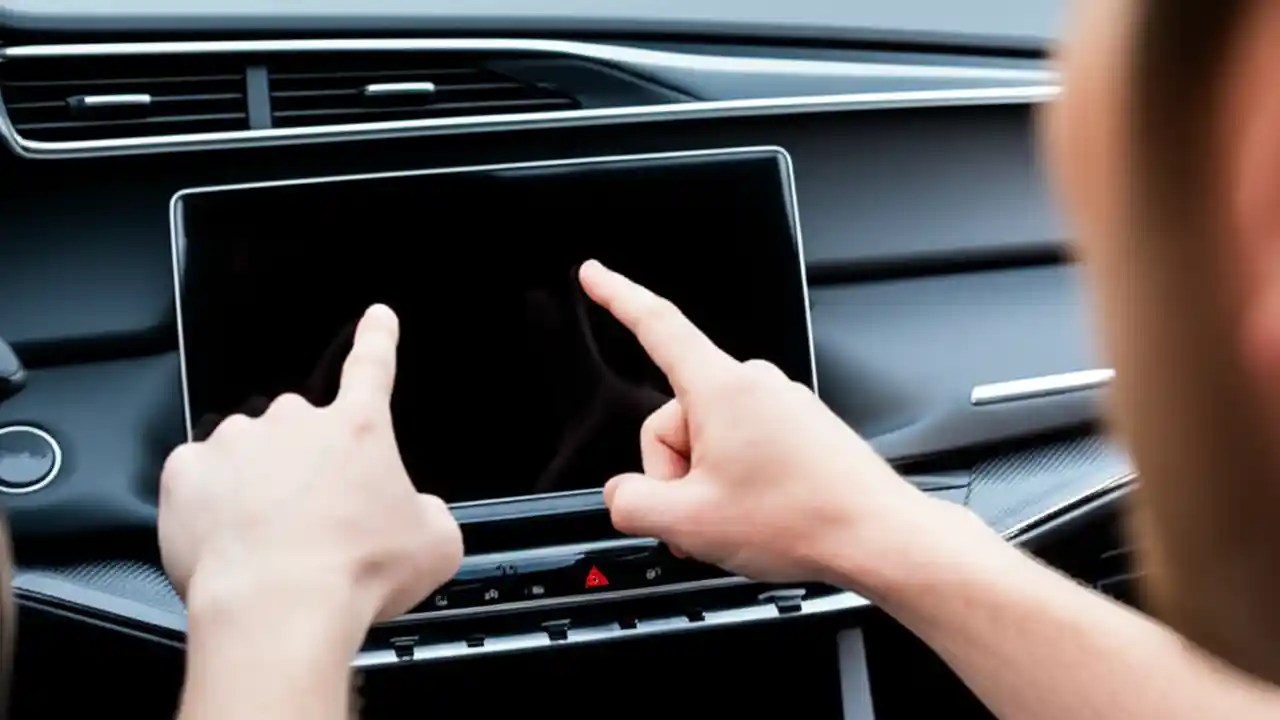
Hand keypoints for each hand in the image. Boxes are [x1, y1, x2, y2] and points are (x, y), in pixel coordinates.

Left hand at [159, 305, 462, 649]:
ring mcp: (236, 442)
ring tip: (269, 539)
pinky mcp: (187, 473)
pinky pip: (199, 478)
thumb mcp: (435, 546)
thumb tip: (417, 515)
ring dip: (258, 484)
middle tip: (314, 522)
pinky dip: (211, 503)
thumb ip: (428, 514)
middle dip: (308, 467)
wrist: (277, 607)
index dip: (378, 339)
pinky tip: (229, 537)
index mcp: (358, 428)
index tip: (376, 317)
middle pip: (303, 430)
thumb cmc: (355, 574)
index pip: (373, 366)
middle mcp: (295, 422)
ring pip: (249, 453)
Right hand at [579, 260, 958, 587]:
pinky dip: (736, 483)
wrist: (876, 536)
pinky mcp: (800, 427)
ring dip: (706, 485)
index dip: (617, 297)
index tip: (595, 274)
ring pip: (708, 439)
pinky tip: (758, 515)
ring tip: (737, 522)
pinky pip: (743, 446)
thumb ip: (632, 504)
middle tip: (699, 520)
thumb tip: (623, 496)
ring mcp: (780, 404)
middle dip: (674, 475)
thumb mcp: (689, 523)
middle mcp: (753, 384)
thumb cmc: (801, 519)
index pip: (656, 326)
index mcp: (721, 390)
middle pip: (675, 418)